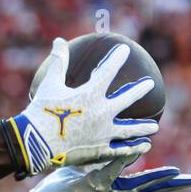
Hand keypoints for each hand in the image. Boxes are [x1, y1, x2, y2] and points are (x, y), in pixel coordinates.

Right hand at [1, 38, 159, 177]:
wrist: (35, 143)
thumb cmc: (40, 113)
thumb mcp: (48, 85)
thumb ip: (58, 62)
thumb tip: (59, 40)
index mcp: (91, 93)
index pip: (108, 71)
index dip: (117, 58)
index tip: (125, 50)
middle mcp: (103, 112)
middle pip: (127, 99)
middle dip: (139, 90)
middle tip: (149, 84)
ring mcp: (103, 133)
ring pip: (129, 129)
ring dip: (143, 127)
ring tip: (155, 127)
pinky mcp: (100, 151)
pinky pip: (121, 150)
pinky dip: (133, 149)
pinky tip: (143, 148)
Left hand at [13, 153, 190, 191]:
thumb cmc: (63, 187)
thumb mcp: (86, 170)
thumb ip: (100, 158)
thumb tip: (107, 142)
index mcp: (115, 189)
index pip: (145, 184)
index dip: (164, 180)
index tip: (183, 176)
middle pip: (148, 188)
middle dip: (170, 185)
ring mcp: (104, 191)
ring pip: (135, 184)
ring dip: (155, 178)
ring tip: (174, 173)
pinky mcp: (92, 185)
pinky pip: (110, 171)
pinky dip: (122, 161)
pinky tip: (134, 151)